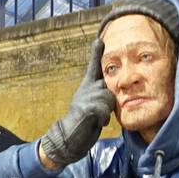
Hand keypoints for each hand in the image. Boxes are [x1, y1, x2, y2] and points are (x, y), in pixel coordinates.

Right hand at [38, 38, 114, 167]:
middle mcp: (86, 88)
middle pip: (109, 89)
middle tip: (97, 113)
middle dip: (109, 102)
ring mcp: (85, 97)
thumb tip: (108, 90)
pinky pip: (104, 110)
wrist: (69, 138)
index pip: (94, 68)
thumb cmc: (84, 123)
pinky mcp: (86, 108)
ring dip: (106, 112)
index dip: (96, 53)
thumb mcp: (93, 105)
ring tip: (96, 118)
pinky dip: (103, 119)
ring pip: (109, 99)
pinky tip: (95, 122)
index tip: (99, 39)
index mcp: (87, 86)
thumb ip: (101, 95)